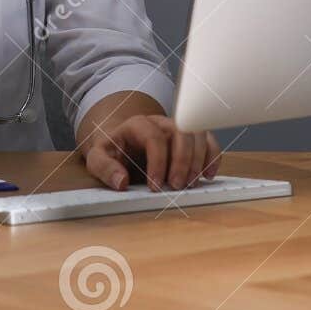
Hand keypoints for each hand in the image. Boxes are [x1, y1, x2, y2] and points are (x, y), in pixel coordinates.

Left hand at [81, 114, 221, 190]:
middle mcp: (160, 122)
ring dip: (198, 160)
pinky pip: (208, 140)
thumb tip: (121, 182)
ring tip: (190, 184)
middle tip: (176, 186)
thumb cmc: (112, 152)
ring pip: (198, 134)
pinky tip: (207, 175)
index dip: (158, 162)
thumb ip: (104, 168)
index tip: (155, 186)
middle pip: (181, 132)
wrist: (120, 144)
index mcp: (137, 125)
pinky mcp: (189, 138)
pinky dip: (212, 157)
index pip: (154, 137)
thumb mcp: (98, 159)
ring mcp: (177, 128)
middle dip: (182, 161)